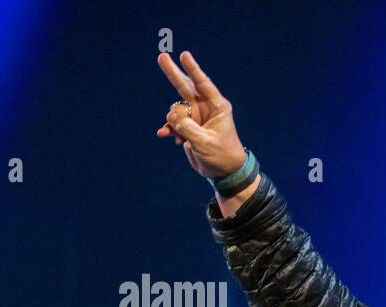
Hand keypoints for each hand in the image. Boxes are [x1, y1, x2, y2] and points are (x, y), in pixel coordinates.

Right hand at [155, 50, 246, 178]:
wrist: (223, 173)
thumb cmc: (222, 156)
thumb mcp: (205, 142)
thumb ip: (187, 127)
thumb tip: (170, 116)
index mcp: (217, 107)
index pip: (203, 84)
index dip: (193, 69)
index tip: (184, 55)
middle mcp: (205, 109)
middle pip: (185, 87)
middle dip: (173, 73)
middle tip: (162, 56)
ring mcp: (196, 117)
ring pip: (176, 108)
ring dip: (172, 119)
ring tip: (179, 134)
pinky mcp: (189, 127)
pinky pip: (173, 123)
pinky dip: (169, 128)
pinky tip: (165, 135)